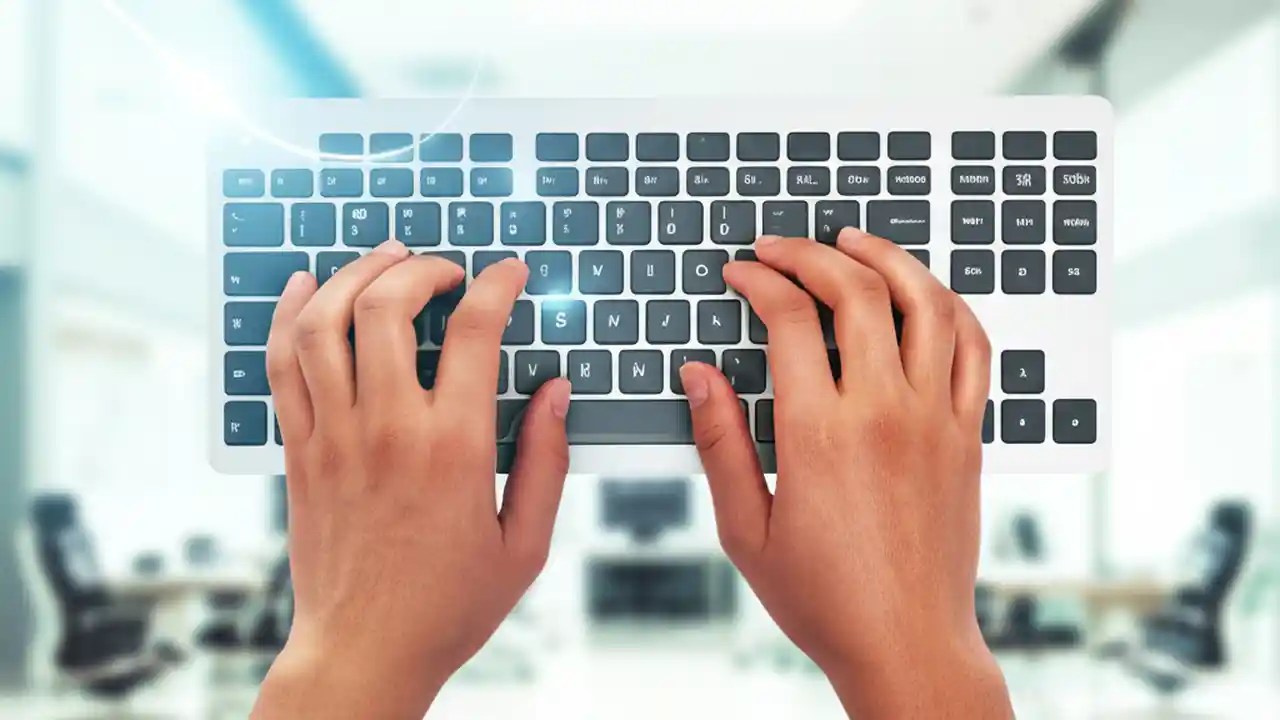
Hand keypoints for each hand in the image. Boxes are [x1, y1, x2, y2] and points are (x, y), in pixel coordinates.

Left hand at [252, 240, 571, 719]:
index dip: (496, 286)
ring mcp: (335, 437)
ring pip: (324, 324)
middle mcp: (389, 430)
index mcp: (455, 449)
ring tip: (385, 259)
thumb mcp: (525, 543)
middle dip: (420, 268)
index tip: (508, 273)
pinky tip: (306, 285)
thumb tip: (558, 392)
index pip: (474, 333)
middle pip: (387, 308)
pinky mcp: (299, 451)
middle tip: (445, 269)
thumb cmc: (448, 606)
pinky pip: (281, 365)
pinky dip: (290, 314)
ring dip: (354, 276)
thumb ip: (547, 460)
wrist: (364, 652)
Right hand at [678, 229, 1010, 718]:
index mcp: (820, 434)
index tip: (740, 273)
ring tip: (854, 241)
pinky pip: (973, 347)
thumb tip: (698, 376)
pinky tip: (923, 293)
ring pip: (925, 303)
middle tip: (780, 247)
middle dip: (811, 253)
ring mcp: (935, 419)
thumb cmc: (824, 598)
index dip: (758, 280)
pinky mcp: (968, 434)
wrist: (906, 643)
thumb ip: (720, 443)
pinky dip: (949, 305)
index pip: (788, 318)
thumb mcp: (745, 529)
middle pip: (856, 292)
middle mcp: (884, 413)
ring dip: (887, 258)